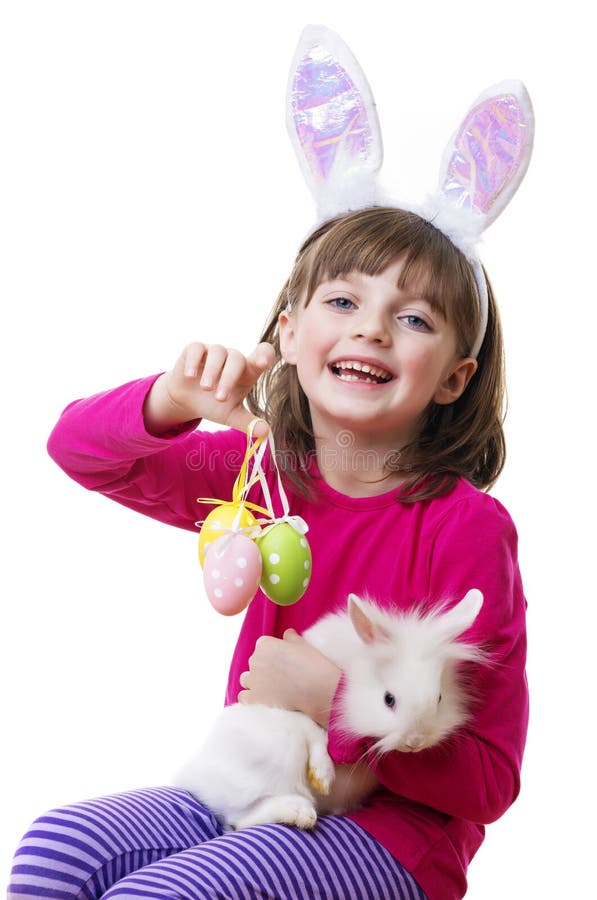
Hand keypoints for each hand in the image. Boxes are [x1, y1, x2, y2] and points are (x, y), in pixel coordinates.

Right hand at [143, 341, 274, 435]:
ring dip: (212, 371)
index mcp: (247, 372)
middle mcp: (233, 358)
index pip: (262, 355)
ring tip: (206, 388)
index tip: (263, 362)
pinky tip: (190, 376)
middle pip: (237, 359)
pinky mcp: (195, 350)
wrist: (186, 400)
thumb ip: (248, 422)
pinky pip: (196, 349)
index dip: (264, 355)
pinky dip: (193, 361)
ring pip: (218, 352)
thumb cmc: (214, 404)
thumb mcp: (231, 416)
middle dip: (229, 378)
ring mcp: (214, 352)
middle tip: (220, 398)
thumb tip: (265, 432)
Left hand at [238, 630, 341, 727]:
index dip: (272, 654)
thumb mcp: (303, 644)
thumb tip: (287, 633)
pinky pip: (243, 697)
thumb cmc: (312, 663)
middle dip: (263, 668)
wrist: (318, 688)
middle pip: (254, 662)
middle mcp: (255, 660)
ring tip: (269, 689)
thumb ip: (291, 637)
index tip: (281, 662)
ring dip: (254, 683)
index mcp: (265, 644)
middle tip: (279, 677)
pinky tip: (261, 700)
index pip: (262, 646)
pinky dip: (250, 698)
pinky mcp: (254, 698)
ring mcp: (253, 680)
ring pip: (246, 679)